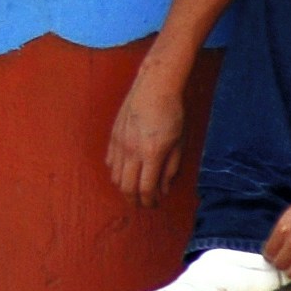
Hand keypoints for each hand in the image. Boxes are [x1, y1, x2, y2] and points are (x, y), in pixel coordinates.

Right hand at [105, 75, 184, 205]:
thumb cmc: (172, 112)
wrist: (155, 86)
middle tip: (142, 204)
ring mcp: (120, 142)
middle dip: (134, 200)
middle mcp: (132, 150)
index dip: (149, 202)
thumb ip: (170, 168)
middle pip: (126, 187)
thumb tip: (163, 190)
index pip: (145, 189)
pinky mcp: (114, 135)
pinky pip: (110, 161)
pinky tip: (127, 171)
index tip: (154, 205)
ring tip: (134, 189)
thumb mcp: (179, 142)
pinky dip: (117, 171)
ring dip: (124, 187)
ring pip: (115, 176)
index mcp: (152, 154)